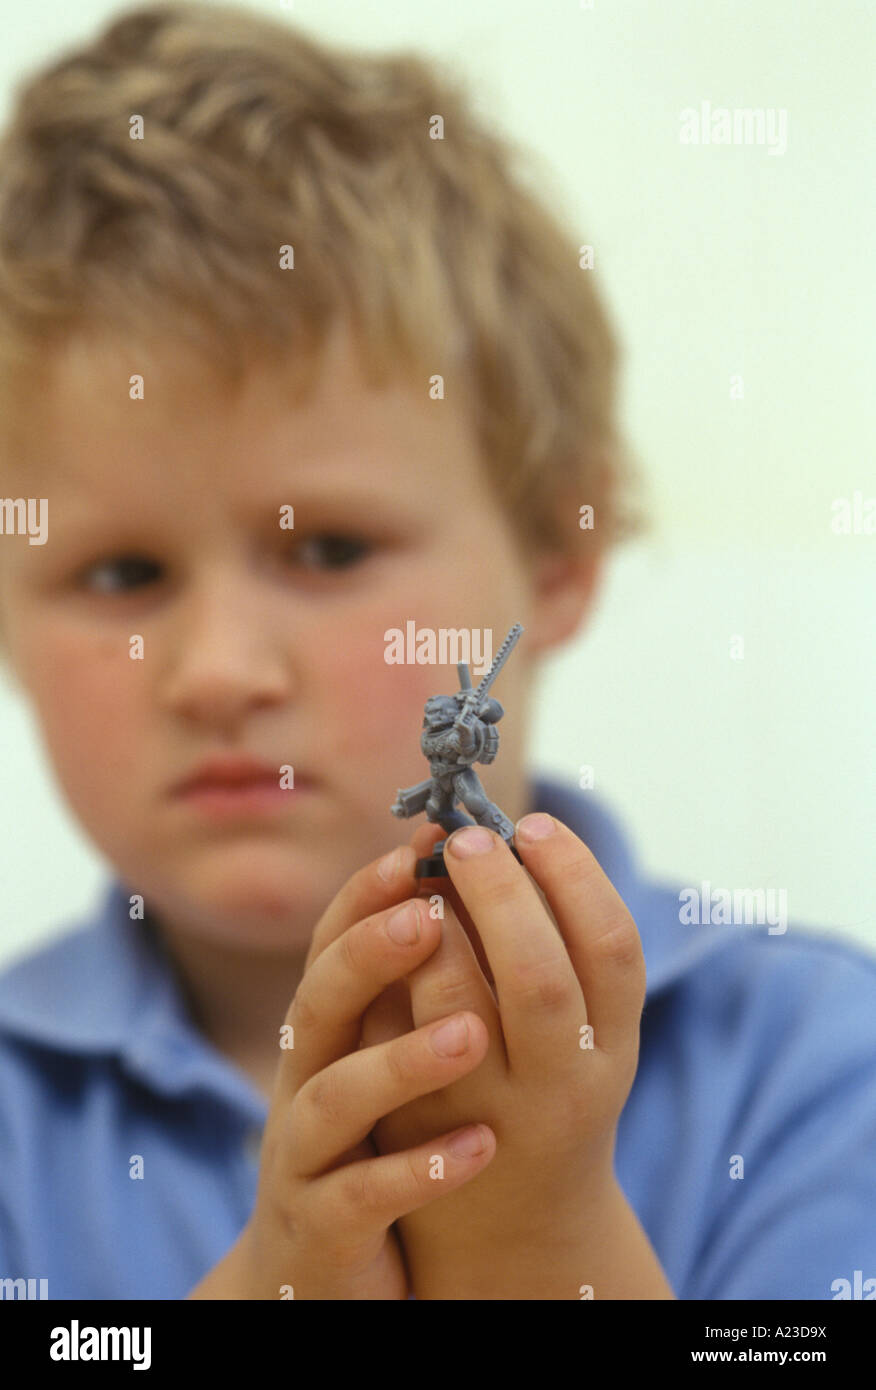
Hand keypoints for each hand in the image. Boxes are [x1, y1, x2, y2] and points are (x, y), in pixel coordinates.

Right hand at [188, 842, 495, 1299]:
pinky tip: (479, 1149)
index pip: (331, 942)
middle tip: (428, 914)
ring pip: (336, 1098)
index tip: (416, 849)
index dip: (366, 895)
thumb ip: (400, 978)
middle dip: (370, 953)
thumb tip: (447, 870)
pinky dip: (420, 1170)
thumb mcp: (372, 1049)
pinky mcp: (324, 1228)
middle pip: (319, 1002)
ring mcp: (306, 1155)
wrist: (314, 1270)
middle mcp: (304, 1078)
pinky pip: (365, 1197)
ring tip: (473, 1034)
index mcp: (324, 1029)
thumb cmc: (363, 1138)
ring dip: (401, 1060)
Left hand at [361, 813, 648, 1299]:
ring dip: (439, 934)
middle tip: (467, 839)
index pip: (614, 947)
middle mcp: (565, 1086)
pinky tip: (388, 935)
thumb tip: (496, 836)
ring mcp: (494, 1115)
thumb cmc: (541, 1096)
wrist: (515, 1230)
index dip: (576, 876)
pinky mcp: (427, 1131)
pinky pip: (401, 1043)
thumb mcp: (575, 1034)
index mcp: (613, 1045)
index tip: (535, 823)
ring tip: (423, 880)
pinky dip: (396, 981)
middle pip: (540, 976)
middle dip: (502, 893)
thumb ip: (549, 949)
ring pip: (462, 1012)